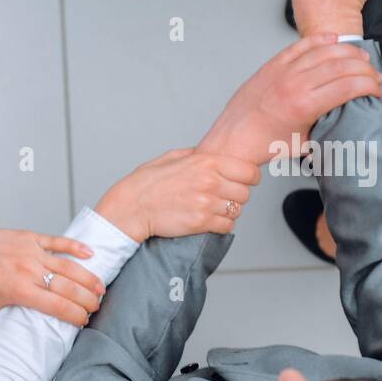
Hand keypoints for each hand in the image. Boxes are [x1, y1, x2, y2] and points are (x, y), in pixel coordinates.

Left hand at [0, 226, 102, 327]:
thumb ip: (10, 321)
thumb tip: (26, 330)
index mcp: (20, 291)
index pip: (58, 307)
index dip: (76, 316)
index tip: (84, 321)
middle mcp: (28, 270)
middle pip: (69, 287)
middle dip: (87, 299)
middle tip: (96, 306)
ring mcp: (30, 251)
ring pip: (68, 265)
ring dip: (88, 277)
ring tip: (100, 287)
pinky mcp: (28, 237)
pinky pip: (57, 241)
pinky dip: (75, 248)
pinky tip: (90, 255)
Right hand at [96, 149, 261, 242]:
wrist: (132, 206)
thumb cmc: (147, 182)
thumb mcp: (172, 157)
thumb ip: (197, 154)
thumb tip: (212, 154)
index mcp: (206, 162)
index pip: (249, 172)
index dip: (249, 178)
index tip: (245, 181)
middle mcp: (210, 182)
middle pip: (245, 193)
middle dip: (237, 195)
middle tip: (224, 195)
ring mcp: (207, 203)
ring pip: (237, 210)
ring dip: (229, 210)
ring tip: (214, 207)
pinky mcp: (201, 223)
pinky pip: (227, 226)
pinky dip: (222, 225)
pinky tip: (209, 219)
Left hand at [197, 36, 381, 163]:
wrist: (234, 139)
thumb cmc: (266, 144)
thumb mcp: (305, 144)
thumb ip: (328, 129)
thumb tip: (348, 120)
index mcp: (304, 106)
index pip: (348, 87)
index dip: (369, 86)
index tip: (377, 90)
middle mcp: (294, 84)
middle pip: (340, 66)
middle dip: (364, 69)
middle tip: (374, 75)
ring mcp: (282, 71)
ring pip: (323, 51)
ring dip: (347, 52)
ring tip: (361, 58)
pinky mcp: (272, 65)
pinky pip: (300, 46)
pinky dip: (319, 40)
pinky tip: (333, 39)